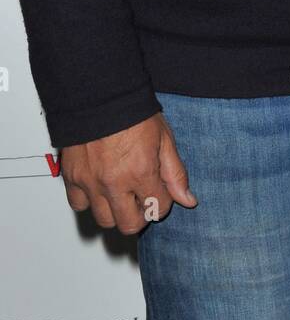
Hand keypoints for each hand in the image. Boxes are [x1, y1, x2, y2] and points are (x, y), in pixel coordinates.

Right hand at [61, 112, 197, 234]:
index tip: (159, 192)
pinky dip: (90, 200)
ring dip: (116, 211)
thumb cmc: (133, 112)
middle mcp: (114, 182)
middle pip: (129, 224)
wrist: (100, 95)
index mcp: (141, 172)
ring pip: (104, 220)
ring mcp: (91, 182)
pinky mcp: (72, 177)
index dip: (162, 201)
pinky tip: (100, 187)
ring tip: (122, 193)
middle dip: (140, 215)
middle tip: (141, 199)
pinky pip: (79, 205)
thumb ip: (175, 173)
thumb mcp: (164, 139)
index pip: (157, 209)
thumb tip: (188, 200)